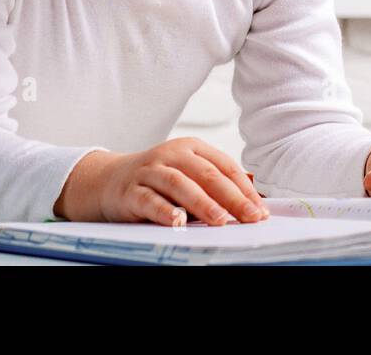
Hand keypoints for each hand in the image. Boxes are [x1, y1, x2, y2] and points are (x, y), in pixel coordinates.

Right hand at [95, 137, 270, 225]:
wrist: (110, 179)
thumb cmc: (159, 180)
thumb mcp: (189, 173)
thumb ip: (217, 182)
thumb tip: (255, 196)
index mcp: (191, 148)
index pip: (224, 166)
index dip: (244, 189)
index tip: (260, 210)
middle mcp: (171, 155)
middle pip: (206, 174)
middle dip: (232, 198)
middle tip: (250, 217)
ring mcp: (150, 171)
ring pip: (179, 184)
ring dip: (202, 203)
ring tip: (220, 220)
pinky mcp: (131, 190)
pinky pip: (149, 200)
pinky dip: (165, 211)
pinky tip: (178, 222)